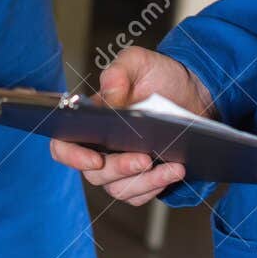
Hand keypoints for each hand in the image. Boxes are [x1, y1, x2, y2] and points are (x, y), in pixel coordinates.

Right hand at [50, 46, 213, 207]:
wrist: (192, 90)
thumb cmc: (158, 75)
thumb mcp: (138, 62)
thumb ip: (118, 73)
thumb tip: (109, 97)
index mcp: (91, 121)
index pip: (63, 146)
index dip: (72, 157)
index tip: (95, 160)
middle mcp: (101, 147)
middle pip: (94, 174)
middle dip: (119, 169)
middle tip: (144, 159)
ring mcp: (120, 165)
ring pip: (119, 189)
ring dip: (144, 182)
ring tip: (172, 166)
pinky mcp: (142, 178)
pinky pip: (140, 195)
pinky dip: (156, 187)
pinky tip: (174, 172)